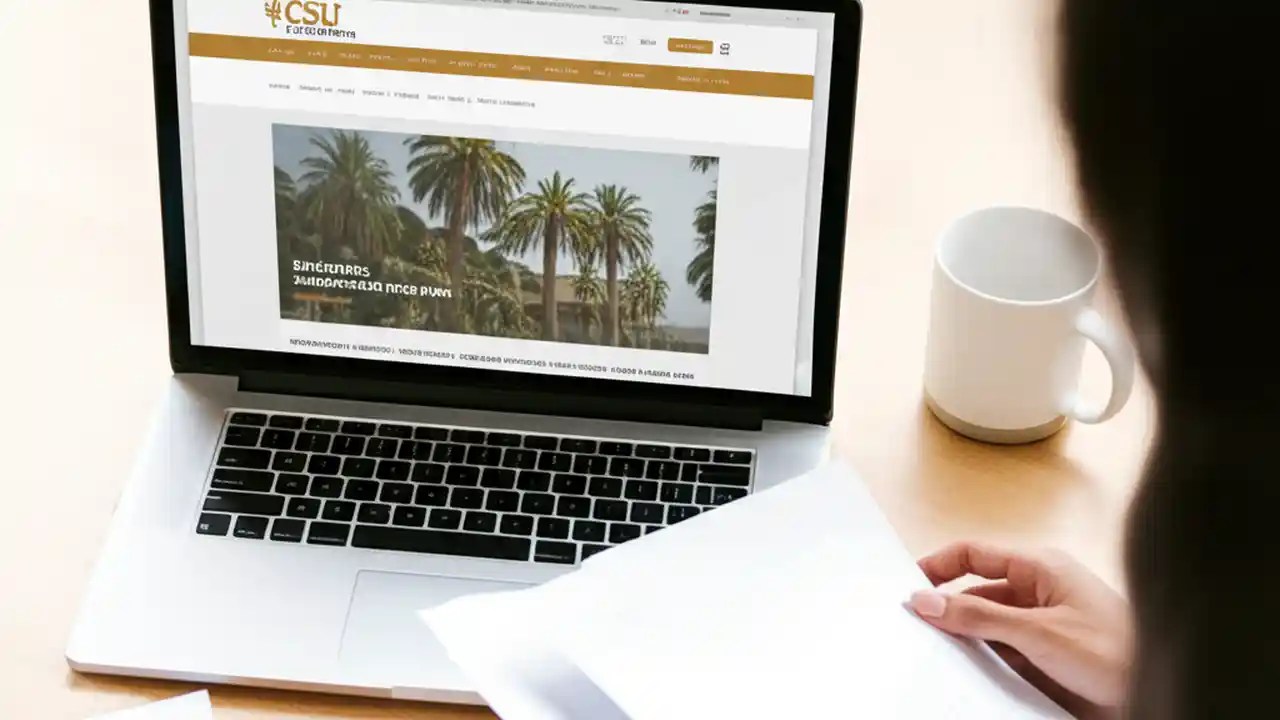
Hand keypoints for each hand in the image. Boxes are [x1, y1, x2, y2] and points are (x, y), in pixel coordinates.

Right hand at [908, 542, 1132, 718]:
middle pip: (978, 588)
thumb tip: (925, 599)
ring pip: (990, 621)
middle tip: (916, 626)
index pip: (974, 553)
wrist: (1162, 690)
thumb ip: (978, 615)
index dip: (938, 565)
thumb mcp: (1037, 632)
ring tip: (940, 653)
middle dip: (948, 607)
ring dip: (968, 636)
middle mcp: (1041, 588)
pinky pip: (1006, 648)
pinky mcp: (1051, 651)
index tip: (907, 587)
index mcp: (1041, 566)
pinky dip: (987, 658)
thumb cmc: (1117, 653)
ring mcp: (1047, 620)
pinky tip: (974, 672)